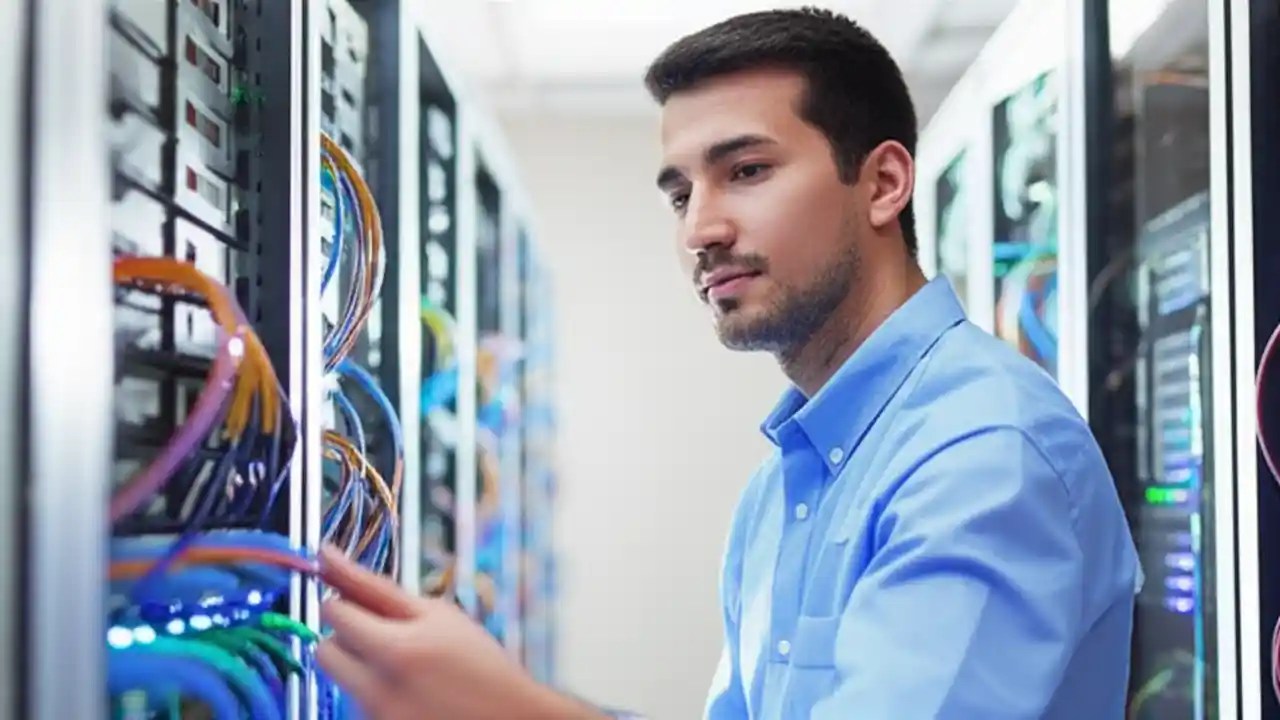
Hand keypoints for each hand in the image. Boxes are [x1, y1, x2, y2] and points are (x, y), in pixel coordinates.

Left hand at [316, 545, 603, 719]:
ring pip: (342, 678)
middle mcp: (377, 690)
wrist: (508, 717)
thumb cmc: (478, 661)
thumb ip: (376, 588)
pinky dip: (376, 693)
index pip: (333, 612)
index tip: (364, 603)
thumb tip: (326, 557)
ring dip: (363, 668)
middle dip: (346, 638)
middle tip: (384, 636)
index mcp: (394, 649)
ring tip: (409, 669)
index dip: (348, 602)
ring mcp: (375, 716)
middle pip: (324, 651)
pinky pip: (357, 704)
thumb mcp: (436, 615)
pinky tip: (411, 692)